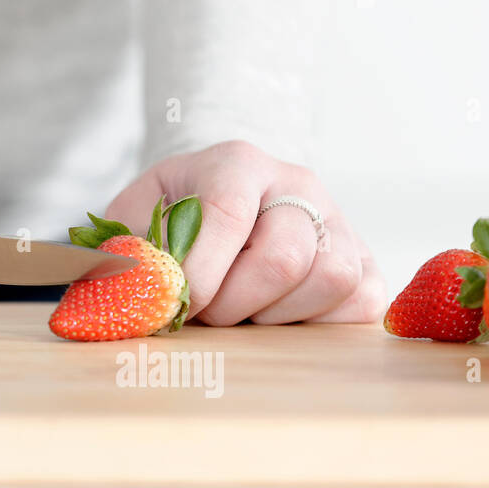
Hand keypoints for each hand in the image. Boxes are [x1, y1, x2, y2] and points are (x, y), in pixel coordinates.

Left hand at [104, 141, 385, 324]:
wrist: (222, 206)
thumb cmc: (175, 216)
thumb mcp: (136, 217)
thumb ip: (125, 247)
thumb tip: (123, 290)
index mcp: (236, 163)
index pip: (226, 214)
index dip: (200, 270)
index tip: (178, 302)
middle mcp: (297, 184)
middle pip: (282, 257)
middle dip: (234, 302)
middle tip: (205, 312)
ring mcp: (338, 221)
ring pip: (328, 279)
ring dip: (274, 315)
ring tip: (241, 311)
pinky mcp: (364, 261)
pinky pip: (359, 302)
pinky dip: (315, 324)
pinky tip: (277, 316)